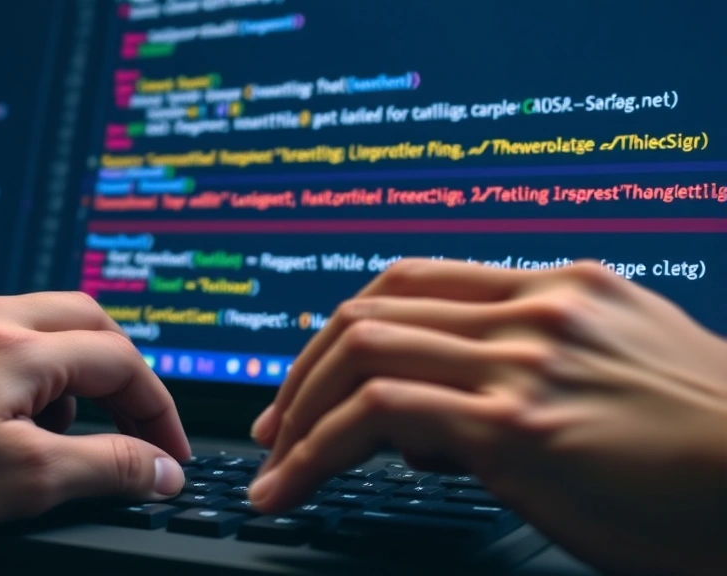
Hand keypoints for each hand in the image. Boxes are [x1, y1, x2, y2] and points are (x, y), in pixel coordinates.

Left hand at [0, 281, 189, 549]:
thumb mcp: (17, 483)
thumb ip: (105, 469)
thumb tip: (159, 470)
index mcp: (12, 344)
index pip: (121, 361)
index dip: (157, 408)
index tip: (165, 450)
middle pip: (83, 318)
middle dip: (116, 370)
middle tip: (124, 420)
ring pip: (27, 318)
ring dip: (56, 364)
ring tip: (41, 425)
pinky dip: (3, 358)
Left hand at [248, 259, 726, 575]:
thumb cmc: (714, 447)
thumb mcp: (624, 372)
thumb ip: (532, 374)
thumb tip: (441, 426)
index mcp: (558, 290)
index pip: (413, 283)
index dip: (345, 326)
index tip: (313, 377)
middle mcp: (533, 312)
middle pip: (370, 309)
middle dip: (302, 370)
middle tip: (274, 424)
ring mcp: (523, 362)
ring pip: (362, 352)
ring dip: (298, 411)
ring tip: (275, 463)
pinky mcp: (518, 427)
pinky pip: (381, 417)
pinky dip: (318, 449)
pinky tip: (295, 485)